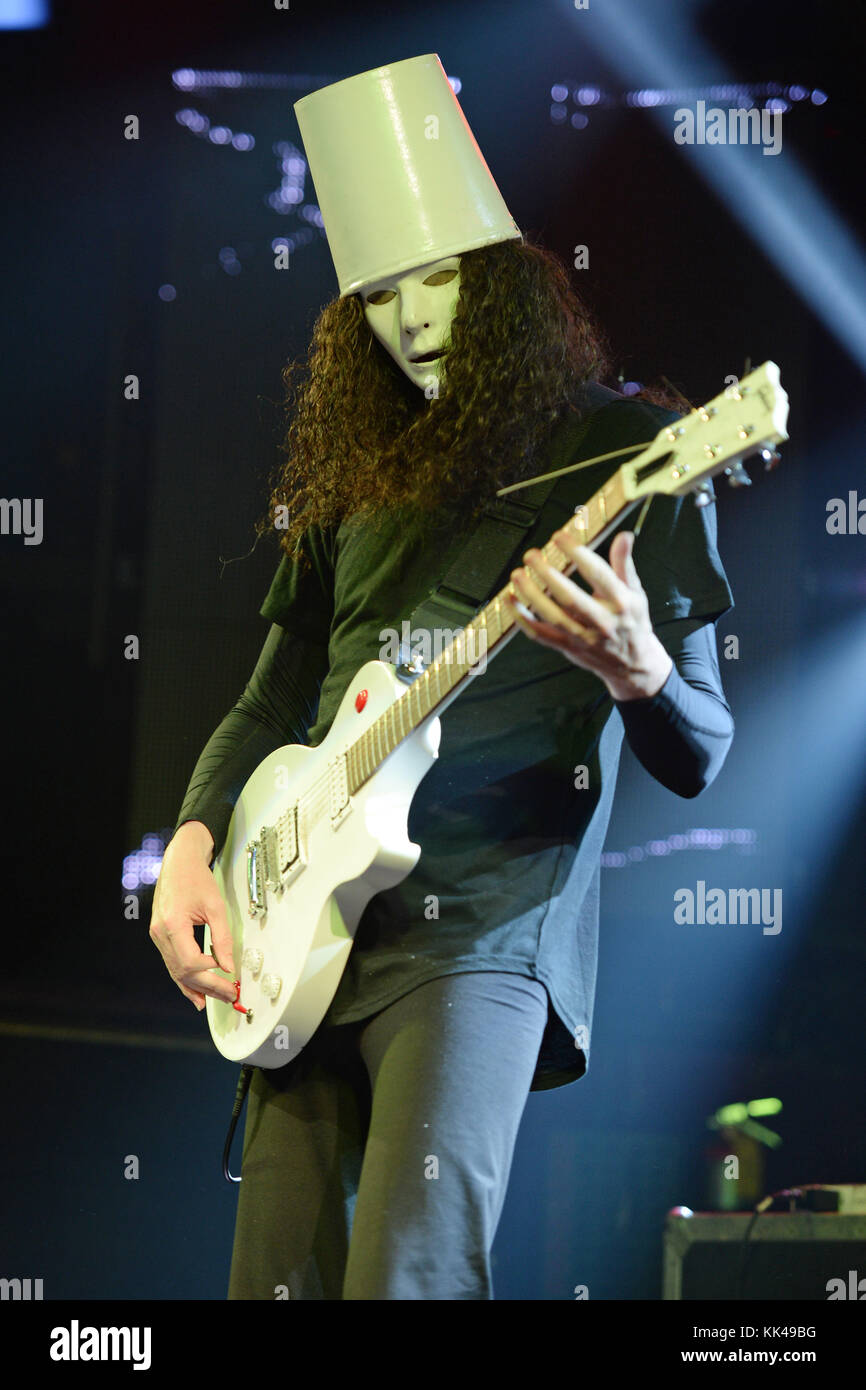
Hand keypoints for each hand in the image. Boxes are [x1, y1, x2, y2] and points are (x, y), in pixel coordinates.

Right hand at [148, 821, 237, 1009]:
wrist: (178, 862)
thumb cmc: (196, 879)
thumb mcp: (216, 906)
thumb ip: (222, 938)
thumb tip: (228, 966)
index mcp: (172, 925)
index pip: (191, 962)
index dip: (211, 973)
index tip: (230, 976)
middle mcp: (160, 934)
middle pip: (183, 971)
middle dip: (208, 987)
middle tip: (230, 996)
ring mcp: (157, 936)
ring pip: (176, 971)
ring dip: (196, 987)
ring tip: (214, 1001)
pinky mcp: (160, 936)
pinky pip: (172, 963)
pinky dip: (184, 979)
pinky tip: (195, 993)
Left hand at [504, 529, 672, 700]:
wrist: (633, 664)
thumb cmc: (632, 622)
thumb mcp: (636, 591)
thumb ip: (624, 563)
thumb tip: (624, 536)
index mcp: (620, 602)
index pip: (596, 574)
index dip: (576, 553)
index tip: (560, 537)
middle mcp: (602, 621)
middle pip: (570, 597)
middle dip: (547, 574)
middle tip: (532, 555)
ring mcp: (583, 637)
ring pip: (552, 616)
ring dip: (531, 594)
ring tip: (517, 574)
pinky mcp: (568, 647)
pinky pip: (540, 634)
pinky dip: (522, 618)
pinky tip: (510, 599)